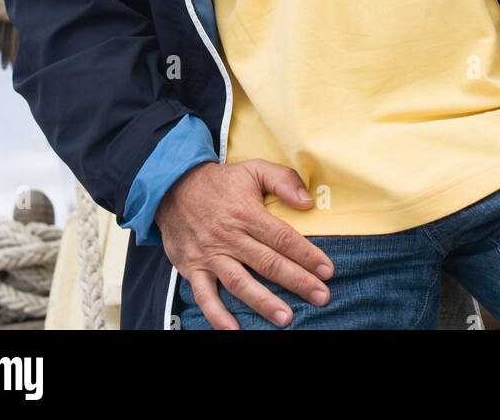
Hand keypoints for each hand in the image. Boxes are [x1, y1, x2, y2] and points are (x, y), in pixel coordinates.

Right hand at [154, 159, 333, 329]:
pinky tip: (234, 330)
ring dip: (263, 302)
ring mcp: (210, 254)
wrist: (172, 186)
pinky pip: (204, 295)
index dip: (306, 254)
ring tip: (285, 318)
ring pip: (239, 282)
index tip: (327, 270)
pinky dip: (217, 315)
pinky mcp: (192, 267)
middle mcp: (229, 235)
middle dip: (296, 281)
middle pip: (267, 262)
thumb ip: (283, 180)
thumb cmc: (220, 182)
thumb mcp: (253, 169)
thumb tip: (308, 202)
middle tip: (321, 297)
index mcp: (246, 212)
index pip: (282, 237)